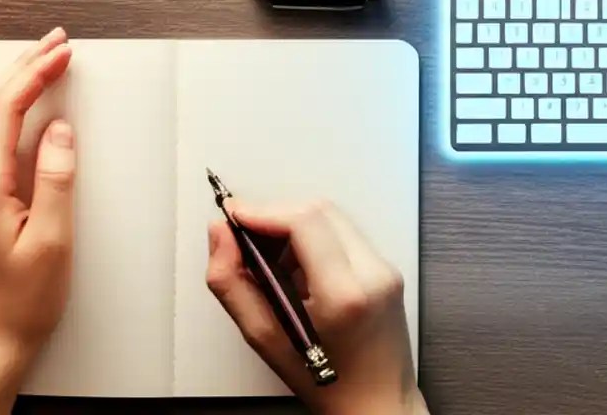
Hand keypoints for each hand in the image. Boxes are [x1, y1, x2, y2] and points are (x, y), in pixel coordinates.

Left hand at [0, 28, 75, 414]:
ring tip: (44, 62)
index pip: (6, 111)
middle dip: (24, 68)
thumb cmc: (21, 300)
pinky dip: (8, 111)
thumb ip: (57, 179)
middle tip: (56, 43)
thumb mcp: (53, 240)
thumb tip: (60, 131)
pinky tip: (26, 107)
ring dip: (15, 85)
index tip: (62, 53)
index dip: (36, 75)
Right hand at [206, 200, 427, 414]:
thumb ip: (233, 284)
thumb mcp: (266, 339)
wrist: (378, 402)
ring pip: (332, 218)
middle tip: (244, 237)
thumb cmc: (327, 382)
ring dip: (293, 226)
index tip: (233, 215)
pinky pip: (345, 235)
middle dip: (275, 215)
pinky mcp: (387, 268)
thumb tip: (220, 236)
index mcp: (345, 294)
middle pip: (319, 211)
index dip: (262, 210)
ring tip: (270, 261)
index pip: (304, 222)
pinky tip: (296, 269)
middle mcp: (373, 273)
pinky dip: (314, 239)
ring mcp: (385, 268)